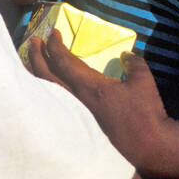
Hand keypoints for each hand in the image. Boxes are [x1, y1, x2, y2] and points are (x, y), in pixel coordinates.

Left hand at [27, 29, 168, 170]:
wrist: (147, 146)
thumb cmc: (145, 113)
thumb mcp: (143, 82)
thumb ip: (134, 64)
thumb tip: (127, 56)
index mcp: (89, 87)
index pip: (63, 62)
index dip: (54, 45)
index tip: (51, 33)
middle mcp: (76, 101)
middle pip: (46, 76)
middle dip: (36, 57)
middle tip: (32, 41)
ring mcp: (76, 115)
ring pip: (47, 93)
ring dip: (37, 75)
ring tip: (30, 63)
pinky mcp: (81, 127)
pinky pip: (56, 106)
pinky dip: (46, 93)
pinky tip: (46, 91)